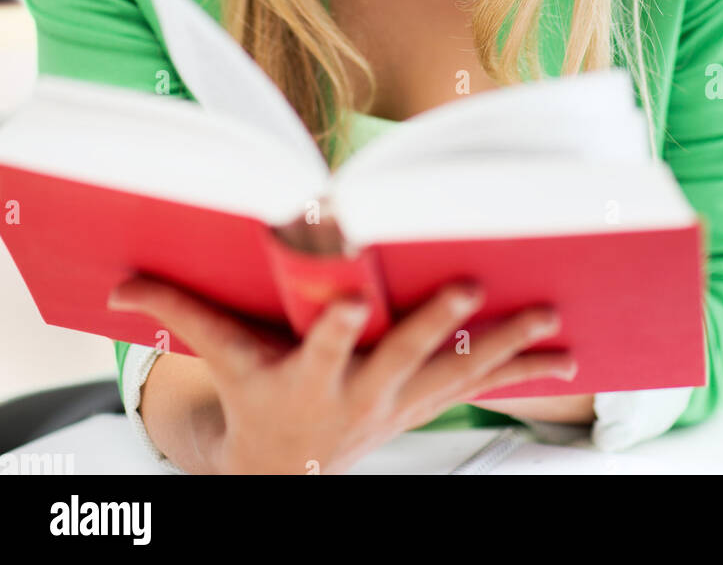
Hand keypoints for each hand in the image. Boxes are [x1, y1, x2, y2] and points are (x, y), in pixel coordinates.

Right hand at [108, 276, 577, 474]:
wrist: (293, 470)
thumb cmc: (258, 399)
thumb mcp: (222, 360)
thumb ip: (180, 311)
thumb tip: (119, 287)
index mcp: (309, 376)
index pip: (323, 349)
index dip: (339, 327)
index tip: (358, 296)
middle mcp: (361, 394)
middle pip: (403, 358)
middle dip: (436, 325)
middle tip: (473, 288)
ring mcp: (402, 404)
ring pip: (458, 373)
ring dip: (505, 348)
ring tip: (551, 319)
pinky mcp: (427, 405)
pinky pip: (481, 388)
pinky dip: (524, 375)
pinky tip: (569, 362)